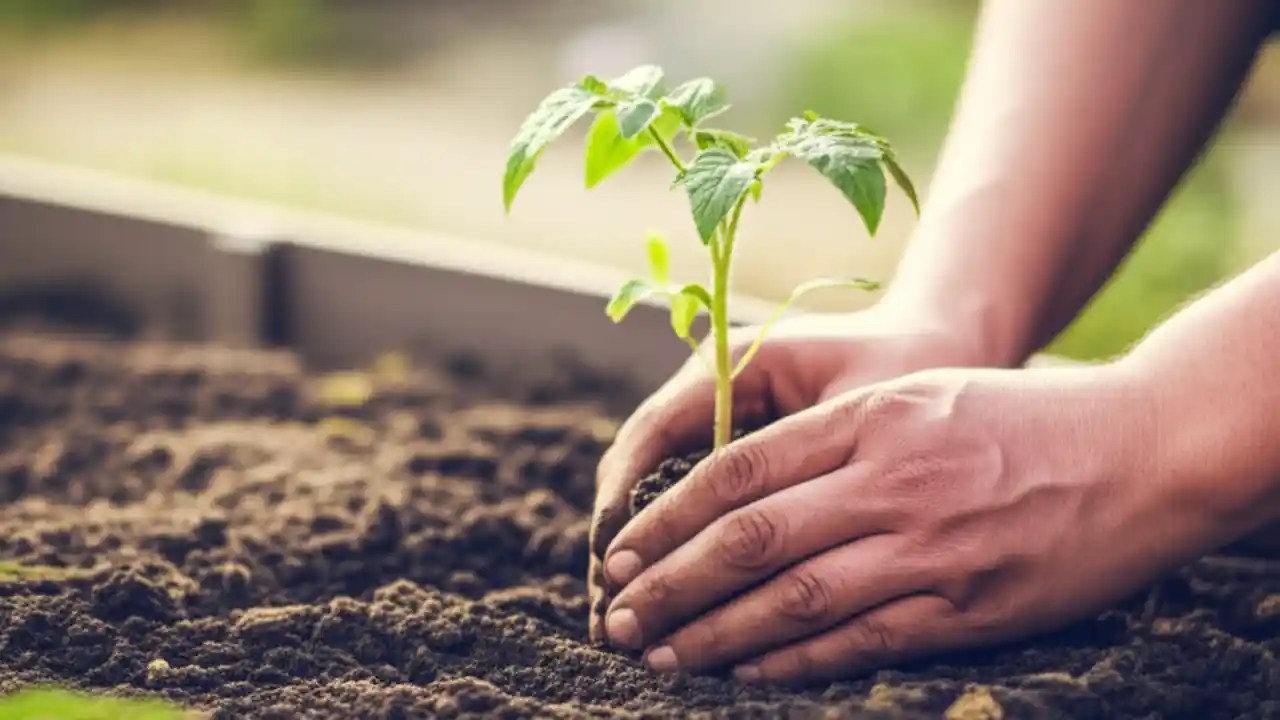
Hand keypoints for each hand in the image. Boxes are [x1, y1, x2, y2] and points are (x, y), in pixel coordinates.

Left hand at [600, 364, 1227, 681]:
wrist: (1138, 449)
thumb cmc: (1019, 417)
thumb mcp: (917, 397)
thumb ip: (832, 435)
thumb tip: (738, 486)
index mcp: (868, 419)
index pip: (737, 470)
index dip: (668, 517)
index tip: (621, 551)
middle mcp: (888, 479)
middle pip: (750, 538)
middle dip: (670, 582)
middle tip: (617, 616)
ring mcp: (927, 546)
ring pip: (793, 596)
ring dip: (715, 632)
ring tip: (662, 654)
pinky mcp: (966, 604)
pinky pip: (860, 639)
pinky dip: (792, 659)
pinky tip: (745, 670)